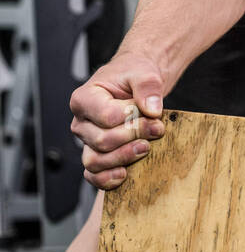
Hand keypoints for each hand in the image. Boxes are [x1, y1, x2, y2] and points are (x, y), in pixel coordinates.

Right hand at [70, 52, 165, 190]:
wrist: (134, 84)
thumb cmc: (133, 75)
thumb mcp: (143, 72)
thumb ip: (148, 86)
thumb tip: (152, 109)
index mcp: (84, 99)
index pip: (106, 117)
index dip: (132, 119)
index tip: (153, 114)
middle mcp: (81, 123)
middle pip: (102, 141)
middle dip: (133, 137)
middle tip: (156, 129)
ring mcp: (87, 141)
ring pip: (95, 161)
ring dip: (124, 158)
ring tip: (146, 148)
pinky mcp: (96, 155)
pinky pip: (94, 176)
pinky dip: (107, 179)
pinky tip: (126, 174)